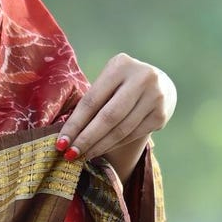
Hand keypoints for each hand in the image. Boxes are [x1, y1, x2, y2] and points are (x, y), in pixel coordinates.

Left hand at [53, 54, 175, 181]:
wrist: (160, 84)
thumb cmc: (122, 83)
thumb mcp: (108, 81)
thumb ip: (93, 100)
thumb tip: (67, 135)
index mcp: (121, 66)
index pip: (92, 100)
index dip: (75, 124)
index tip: (60, 142)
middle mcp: (142, 79)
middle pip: (108, 117)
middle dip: (86, 139)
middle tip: (70, 155)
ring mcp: (155, 97)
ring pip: (121, 130)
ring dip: (99, 146)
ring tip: (83, 155)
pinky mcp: (160, 115)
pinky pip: (132, 136)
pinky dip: (113, 145)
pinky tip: (100, 150)